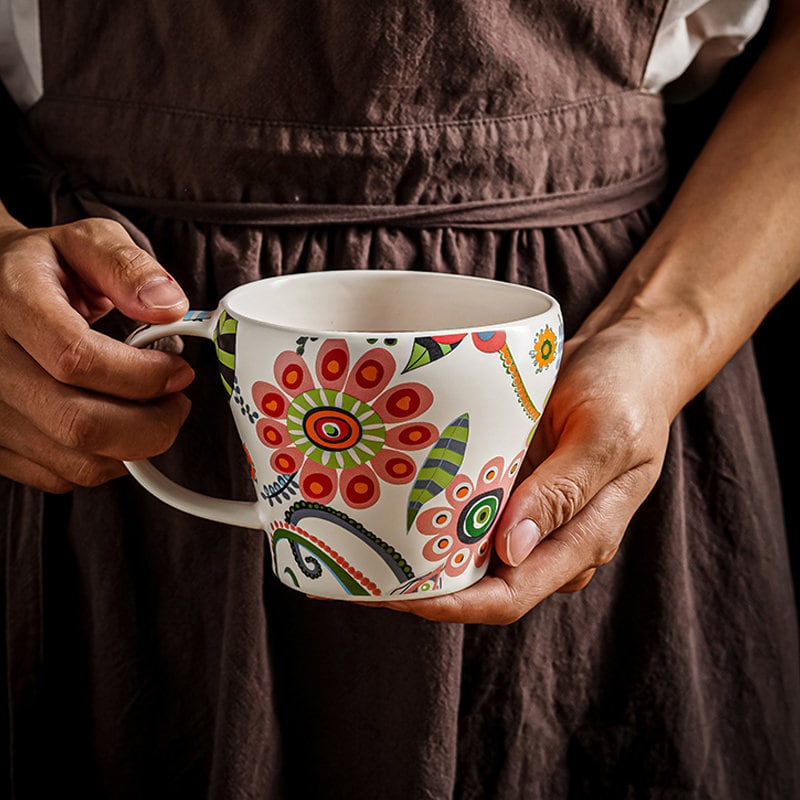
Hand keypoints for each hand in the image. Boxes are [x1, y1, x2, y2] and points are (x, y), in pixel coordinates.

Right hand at [0, 214, 194, 491]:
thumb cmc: (46, 268)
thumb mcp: (87, 243)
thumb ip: (128, 267)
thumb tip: (168, 306)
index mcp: (11, 302)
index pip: (77, 359)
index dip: (142, 376)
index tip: (178, 371)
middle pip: (79, 423)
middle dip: (152, 424)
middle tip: (176, 403)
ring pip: (75, 460)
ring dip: (134, 447)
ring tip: (151, 412)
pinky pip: (61, 476)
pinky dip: (104, 461)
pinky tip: (115, 427)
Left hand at [370, 317, 673, 623]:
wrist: (631, 355)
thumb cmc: (628, 389)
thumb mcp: (606, 433)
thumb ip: (566, 491)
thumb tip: (511, 551)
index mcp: (582, 538)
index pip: (511, 595)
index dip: (452, 605)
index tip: (398, 595)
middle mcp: (550, 536)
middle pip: (479, 583)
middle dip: (422, 586)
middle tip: (359, 571)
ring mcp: (527, 510)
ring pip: (467, 551)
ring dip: (420, 554)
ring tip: (360, 544)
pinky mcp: (511, 483)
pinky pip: (466, 509)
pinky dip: (432, 513)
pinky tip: (389, 502)